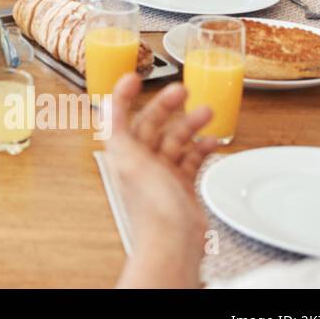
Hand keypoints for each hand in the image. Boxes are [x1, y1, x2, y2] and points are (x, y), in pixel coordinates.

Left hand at [105, 74, 218, 286]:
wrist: (173, 241)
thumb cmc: (150, 205)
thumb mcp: (128, 159)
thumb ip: (116, 129)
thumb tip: (106, 101)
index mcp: (124, 152)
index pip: (119, 116)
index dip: (123, 95)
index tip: (135, 77)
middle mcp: (141, 161)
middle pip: (152, 124)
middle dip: (167, 105)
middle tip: (183, 89)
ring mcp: (162, 173)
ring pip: (176, 140)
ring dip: (190, 124)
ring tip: (208, 111)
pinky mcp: (181, 185)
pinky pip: (191, 160)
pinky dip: (201, 148)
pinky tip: (213, 141)